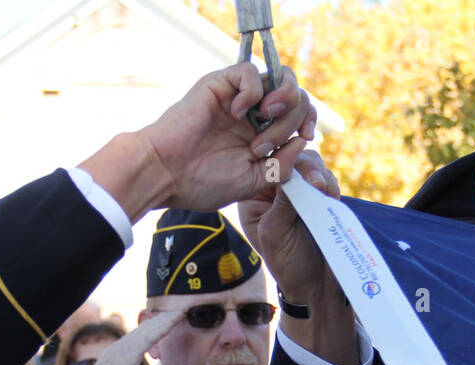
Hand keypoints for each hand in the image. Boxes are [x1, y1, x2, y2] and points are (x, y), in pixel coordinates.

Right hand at [88, 309, 186, 364]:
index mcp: (116, 352)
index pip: (136, 336)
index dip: (150, 327)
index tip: (162, 323)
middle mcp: (120, 345)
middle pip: (144, 328)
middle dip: (160, 320)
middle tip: (175, 314)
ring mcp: (125, 347)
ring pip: (149, 329)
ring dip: (166, 320)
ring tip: (179, 314)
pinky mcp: (131, 353)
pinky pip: (151, 337)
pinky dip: (164, 328)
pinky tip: (174, 323)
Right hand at [143, 64, 315, 211]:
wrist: (166, 174)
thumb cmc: (202, 182)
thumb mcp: (252, 181)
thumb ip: (281, 166)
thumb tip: (302, 142)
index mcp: (263, 134)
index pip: (299, 114)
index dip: (309, 120)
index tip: (306, 137)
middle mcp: (254, 113)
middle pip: (296, 95)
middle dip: (294, 117)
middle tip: (266, 144)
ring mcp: (238, 98)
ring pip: (280, 78)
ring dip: (281, 101)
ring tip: (263, 121)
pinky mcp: (220, 85)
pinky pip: (249, 72)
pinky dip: (252, 91)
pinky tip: (239, 113)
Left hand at [241, 152, 359, 364]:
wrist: (314, 284)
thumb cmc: (287, 263)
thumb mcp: (275, 233)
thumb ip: (282, 204)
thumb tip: (292, 172)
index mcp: (254, 195)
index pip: (265, 167)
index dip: (280, 160)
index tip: (293, 167)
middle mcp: (275, 188)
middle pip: (290, 159)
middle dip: (306, 168)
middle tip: (318, 183)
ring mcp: (300, 190)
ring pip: (311, 166)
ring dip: (321, 176)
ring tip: (327, 193)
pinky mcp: (319, 197)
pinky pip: (326, 180)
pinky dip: (330, 185)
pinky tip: (332, 197)